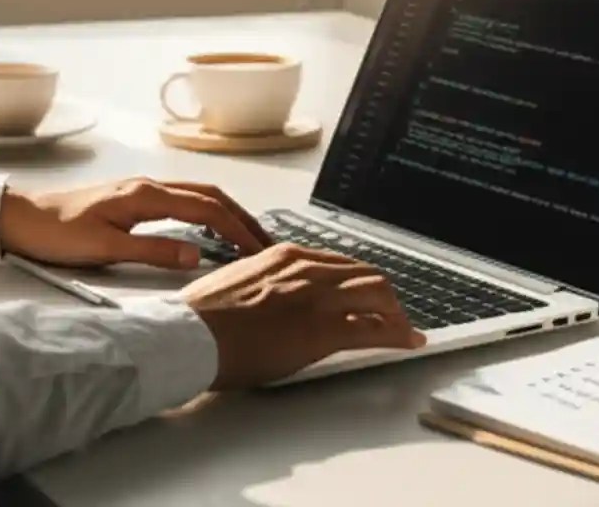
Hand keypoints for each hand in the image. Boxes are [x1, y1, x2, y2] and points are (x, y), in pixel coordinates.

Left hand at [0, 177, 272, 268]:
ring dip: (228, 213)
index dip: (238, 230)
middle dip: (243, 217)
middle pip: (211, 196)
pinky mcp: (134, 198)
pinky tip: (210, 227)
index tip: (259, 249)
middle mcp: (149, 186)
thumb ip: (153, 251)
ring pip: (199, 195)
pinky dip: (208, 211)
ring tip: (248, 235)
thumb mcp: (105, 248)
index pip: (208, 210)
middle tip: (266, 241)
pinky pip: (184, 200)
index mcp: (146, 196)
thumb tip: (196, 256)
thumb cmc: (55, 232)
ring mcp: (142, 190)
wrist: (19, 217)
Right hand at [181, 243, 427, 389]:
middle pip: (366, 274)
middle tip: (390, 313)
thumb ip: (264, 280)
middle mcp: (308, 269)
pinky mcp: (323, 330)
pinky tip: (408, 342)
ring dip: (395, 313)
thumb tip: (272, 294)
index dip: (357, 281)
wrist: (189, 334)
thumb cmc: (201, 316)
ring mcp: (318, 298)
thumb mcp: (238, 281)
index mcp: (285, 255)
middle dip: (384, 295)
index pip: (338, 262)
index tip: (363, 293)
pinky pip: (374, 329)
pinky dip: (397, 335)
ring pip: (378, 294)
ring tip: (403, 328)